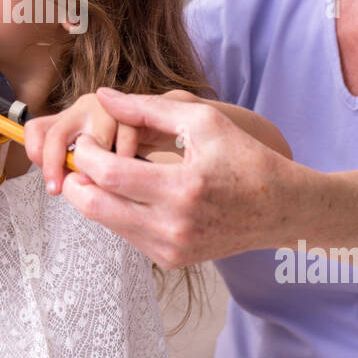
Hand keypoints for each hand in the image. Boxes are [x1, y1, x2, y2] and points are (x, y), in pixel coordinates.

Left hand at [54, 88, 300, 268]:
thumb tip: (104, 96)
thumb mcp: (203, 121)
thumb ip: (148, 107)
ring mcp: (171, 249)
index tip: (85, 139)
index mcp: (183, 189)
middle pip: (95, 206)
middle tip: (78, 159)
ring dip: (94, 195)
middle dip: (76, 181)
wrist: (281, 210)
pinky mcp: (170, 260)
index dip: (86, 154)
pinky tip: (128, 191)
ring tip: (102, 170)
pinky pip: (126, 234)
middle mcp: (174, 226)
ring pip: (106, 223)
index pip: (109, 175)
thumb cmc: (245, 158)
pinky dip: (117, 211)